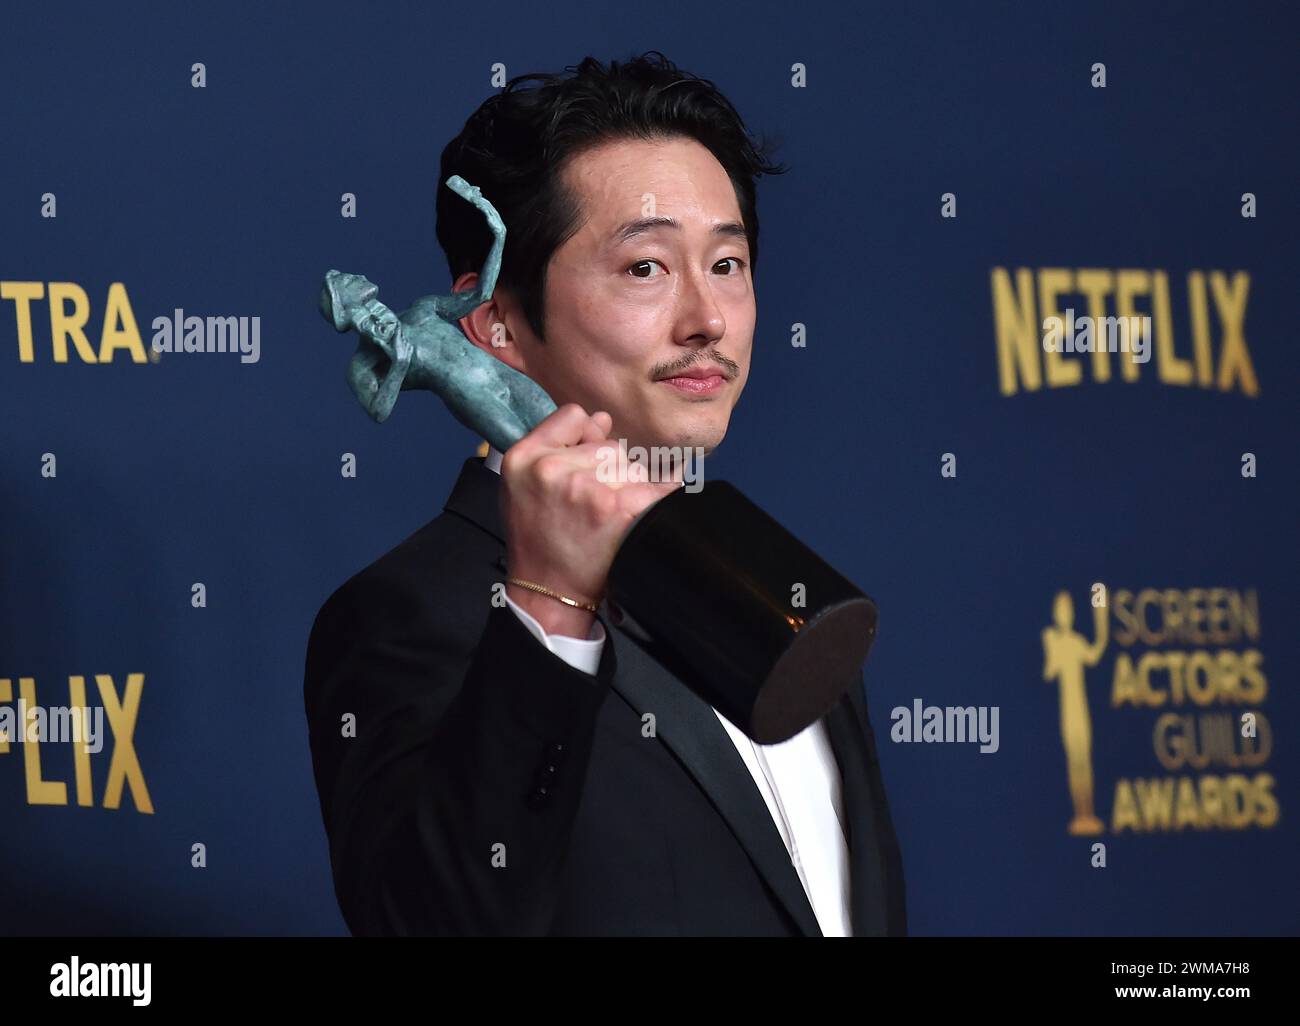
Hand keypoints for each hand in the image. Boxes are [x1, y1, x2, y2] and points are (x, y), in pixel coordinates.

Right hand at [500, 404, 681, 636]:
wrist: (547, 593)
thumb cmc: (539, 539)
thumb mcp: (525, 486)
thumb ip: (557, 446)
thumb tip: (602, 419)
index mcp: (523, 457)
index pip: (573, 416)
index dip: (584, 439)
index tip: (582, 467)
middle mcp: (549, 468)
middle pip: (608, 447)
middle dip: (608, 473)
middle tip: (588, 509)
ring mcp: (583, 487)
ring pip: (630, 468)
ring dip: (628, 491)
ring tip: (604, 521)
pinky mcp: (613, 508)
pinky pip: (653, 489)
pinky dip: (655, 502)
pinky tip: (640, 519)